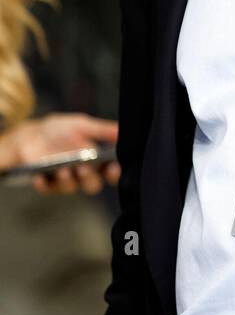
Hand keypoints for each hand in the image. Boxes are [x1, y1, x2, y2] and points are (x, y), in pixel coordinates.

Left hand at [0, 113, 119, 195]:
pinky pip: (46, 189)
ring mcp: (64, 180)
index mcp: (96, 161)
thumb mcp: (82, 125)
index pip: (110, 173)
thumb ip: (101, 130)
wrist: (34, 133)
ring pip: (70, 188)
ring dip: (67, 181)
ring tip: (63, 170)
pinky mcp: (46, 184)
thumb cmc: (61, 130)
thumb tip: (121, 130)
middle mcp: (82, 174)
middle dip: (89, 179)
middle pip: (92, 185)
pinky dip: (43, 184)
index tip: (113, 167)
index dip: (114, 174)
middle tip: (83, 168)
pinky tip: (40, 177)